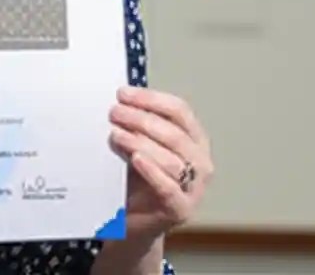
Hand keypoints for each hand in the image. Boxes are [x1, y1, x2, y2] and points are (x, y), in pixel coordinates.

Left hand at [109, 86, 212, 240]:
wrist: (133, 221)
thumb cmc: (138, 179)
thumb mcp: (138, 145)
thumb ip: (135, 126)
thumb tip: (119, 102)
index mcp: (194, 140)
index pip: (179, 111)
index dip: (151, 99)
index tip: (123, 94)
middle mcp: (200, 162)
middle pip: (174, 133)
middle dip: (141, 119)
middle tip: (114, 113)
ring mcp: (195, 188)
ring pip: (171, 159)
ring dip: (141, 142)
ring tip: (116, 135)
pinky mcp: (181, 209)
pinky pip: (169, 188)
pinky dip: (152, 171)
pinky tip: (136, 158)